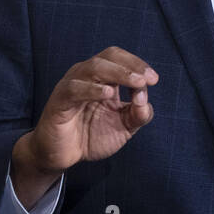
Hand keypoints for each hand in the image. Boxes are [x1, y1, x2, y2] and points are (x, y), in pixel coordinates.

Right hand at [11, 46, 157, 207]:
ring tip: (136, 83)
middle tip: (147, 79)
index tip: (154, 79)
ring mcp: (71, 86)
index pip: (120, 58)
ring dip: (118, 73)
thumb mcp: (124, 127)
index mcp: (102, 78)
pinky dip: (92, 89)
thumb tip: (146, 102)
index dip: (137, 64)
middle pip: (108, 57)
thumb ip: (138, 115)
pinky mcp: (59, 101)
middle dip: (131, 66)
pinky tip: (108, 94)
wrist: (62, 156)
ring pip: (93, 67)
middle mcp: (86, 76)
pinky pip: (74, 88)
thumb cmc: (91, 136)